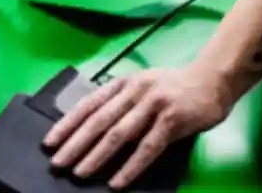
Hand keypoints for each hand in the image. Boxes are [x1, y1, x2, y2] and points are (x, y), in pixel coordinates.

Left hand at [42, 66, 232, 189]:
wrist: (212, 79)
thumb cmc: (173, 87)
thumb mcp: (141, 86)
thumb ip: (119, 102)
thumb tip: (89, 130)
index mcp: (123, 83)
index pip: (88, 104)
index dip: (67, 124)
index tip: (50, 142)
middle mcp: (134, 91)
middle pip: (98, 121)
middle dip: (75, 143)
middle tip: (58, 162)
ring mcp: (153, 104)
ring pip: (119, 134)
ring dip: (96, 156)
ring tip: (80, 172)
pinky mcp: (172, 120)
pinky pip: (147, 148)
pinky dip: (130, 167)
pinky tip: (117, 181)